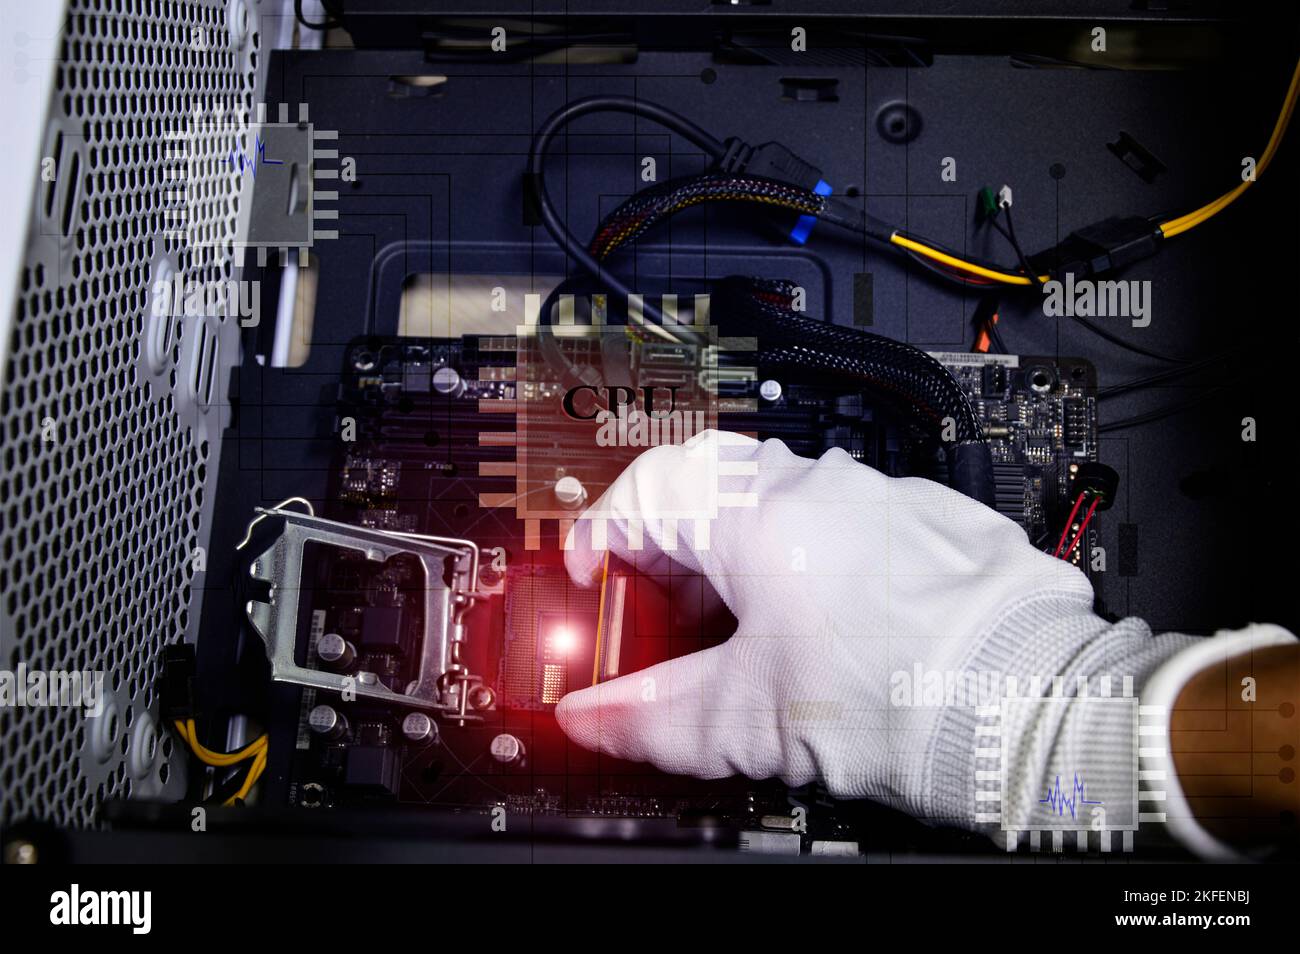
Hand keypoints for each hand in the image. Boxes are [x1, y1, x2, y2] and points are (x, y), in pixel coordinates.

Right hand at [556, 429, 1102, 811]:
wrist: (1031, 705)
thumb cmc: (907, 698)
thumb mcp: (751, 718)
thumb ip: (653, 716)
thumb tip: (594, 720)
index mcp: (759, 519)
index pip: (646, 492)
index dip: (603, 535)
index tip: (596, 575)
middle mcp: (818, 489)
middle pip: (706, 486)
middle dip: (668, 545)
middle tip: (661, 606)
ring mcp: (876, 498)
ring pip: (775, 499)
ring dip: (736, 551)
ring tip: (739, 624)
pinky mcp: (923, 522)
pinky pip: (836, 518)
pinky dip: (801, 557)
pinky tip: (817, 620)